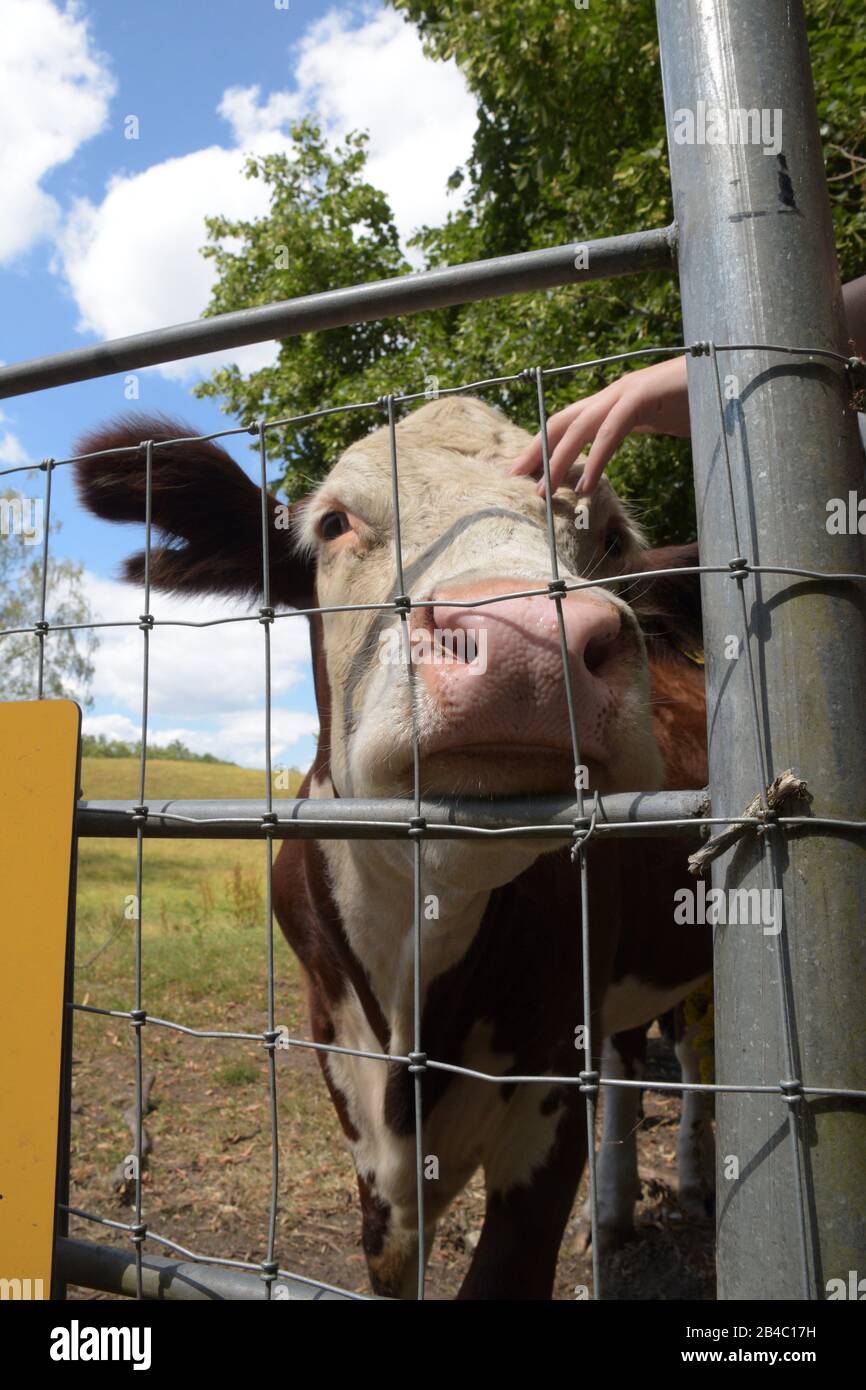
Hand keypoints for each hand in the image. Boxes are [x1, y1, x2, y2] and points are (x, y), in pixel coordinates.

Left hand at [511, 354, 690, 496]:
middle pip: (562, 421)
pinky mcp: (645, 395)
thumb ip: (633, 432)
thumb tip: (615, 458)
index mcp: (613, 401)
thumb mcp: (657, 421)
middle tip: (514, 480)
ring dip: (558, 459)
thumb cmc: (699, 401)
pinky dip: (596, 457)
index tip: (522, 471)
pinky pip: (612, 429)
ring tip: (544, 491)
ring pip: (580, 426)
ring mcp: (627, 391)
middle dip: (535, 450)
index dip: (541, 445)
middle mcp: (613, 394)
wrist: (732, 373)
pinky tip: (585, 484)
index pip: (567, 422)